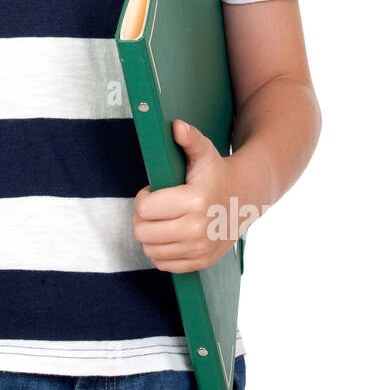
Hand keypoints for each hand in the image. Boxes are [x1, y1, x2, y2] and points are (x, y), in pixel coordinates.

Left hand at [132, 120, 239, 273]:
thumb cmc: (217, 172)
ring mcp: (201, 249)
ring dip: (150, 235)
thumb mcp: (205, 152)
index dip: (144, 197)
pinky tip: (170, 235)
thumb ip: (190, 139)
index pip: (145, 208)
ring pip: (150, 250)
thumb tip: (177, 126)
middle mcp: (199, 229)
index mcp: (196, 201)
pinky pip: (163, 264)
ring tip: (163, 220)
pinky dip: (161, 251)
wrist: (245, 197)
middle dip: (143, 217)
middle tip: (156, 207)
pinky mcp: (202, 262)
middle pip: (143, 232)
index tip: (154, 190)